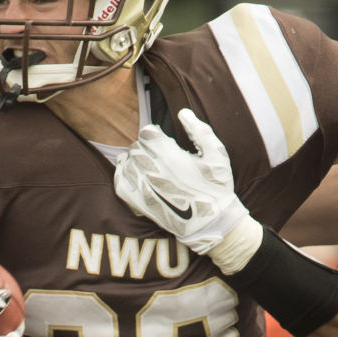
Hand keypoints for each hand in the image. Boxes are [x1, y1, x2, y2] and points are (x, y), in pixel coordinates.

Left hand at [114, 109, 261, 271]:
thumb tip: (183, 113)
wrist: (211, 223)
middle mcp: (152, 169)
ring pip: (128, 163)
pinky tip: (134, 174)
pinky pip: (120, 183)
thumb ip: (200, 130)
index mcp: (169, 155)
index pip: (147, 133)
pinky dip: (123, 175)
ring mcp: (143, 187)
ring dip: (136, 161)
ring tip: (150, 166)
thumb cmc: (217, 188)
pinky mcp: (139, 203)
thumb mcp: (217, 155)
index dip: (155, 134)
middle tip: (160, 156)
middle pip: (137, 147)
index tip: (164, 140)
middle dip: (147, 148)